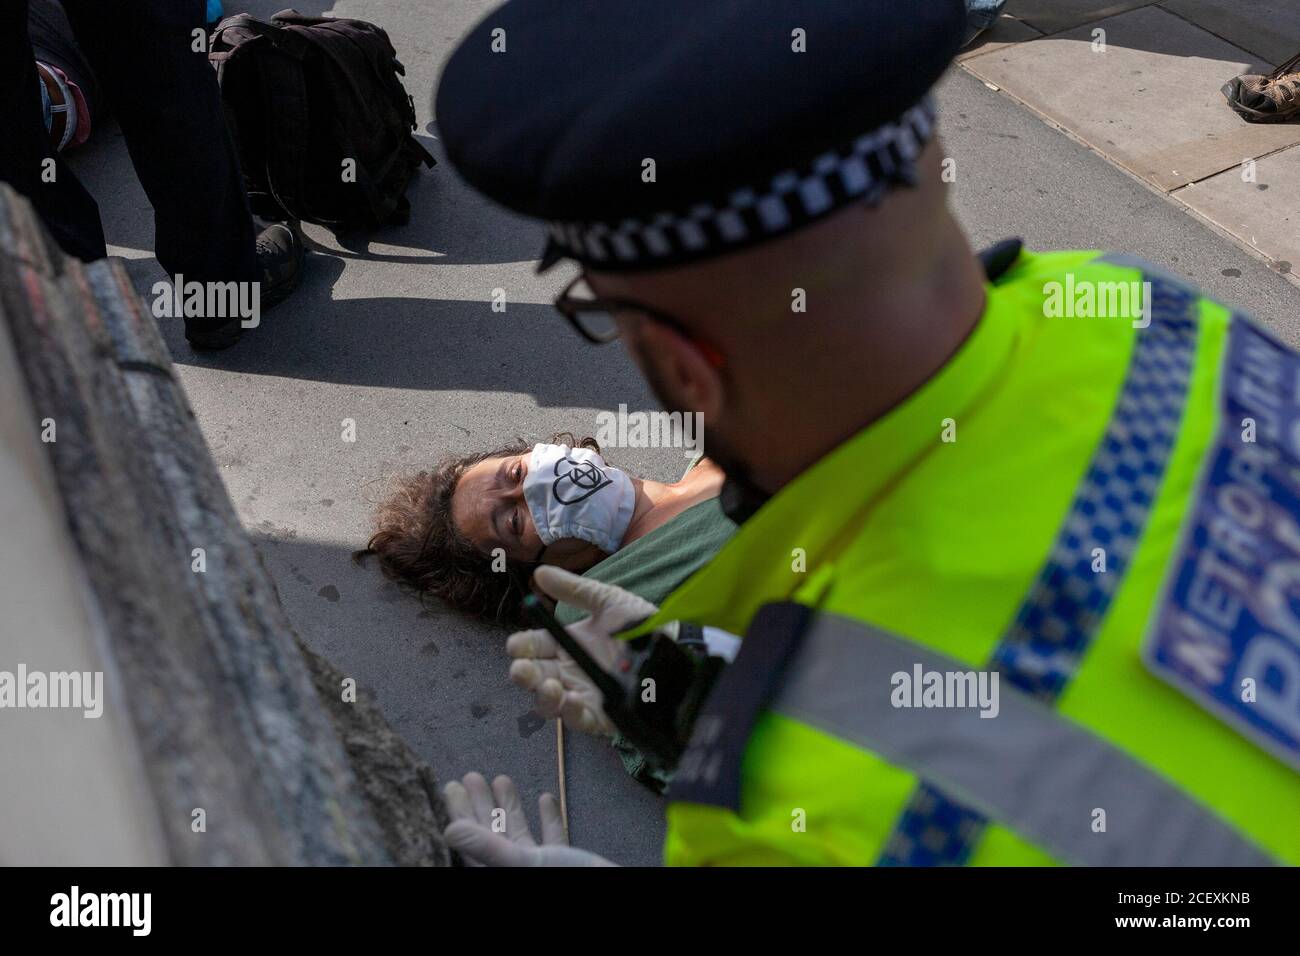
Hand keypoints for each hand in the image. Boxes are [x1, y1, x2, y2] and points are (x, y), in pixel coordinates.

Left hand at [443, 772, 614, 866]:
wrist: (611, 890)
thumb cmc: (566, 880)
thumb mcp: (522, 863)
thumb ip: (486, 846)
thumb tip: (449, 829)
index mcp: (500, 871)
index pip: (472, 840)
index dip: (461, 812)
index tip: (452, 785)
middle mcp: (515, 870)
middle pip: (491, 834)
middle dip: (482, 804)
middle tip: (470, 776)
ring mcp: (539, 868)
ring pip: (518, 833)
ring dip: (510, 806)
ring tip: (501, 777)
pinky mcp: (562, 864)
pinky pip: (551, 838)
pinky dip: (547, 817)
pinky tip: (545, 797)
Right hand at [507, 565, 656, 735]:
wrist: (674, 648)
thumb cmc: (641, 624)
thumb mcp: (607, 601)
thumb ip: (574, 588)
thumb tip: (540, 572)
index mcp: (567, 644)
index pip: (532, 647)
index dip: (521, 647)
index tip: (517, 645)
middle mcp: (569, 671)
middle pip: (533, 676)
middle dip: (522, 673)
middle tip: (522, 669)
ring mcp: (583, 694)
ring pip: (548, 702)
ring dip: (541, 695)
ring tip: (548, 685)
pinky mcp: (601, 715)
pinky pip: (578, 719)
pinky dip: (569, 712)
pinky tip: (569, 699)